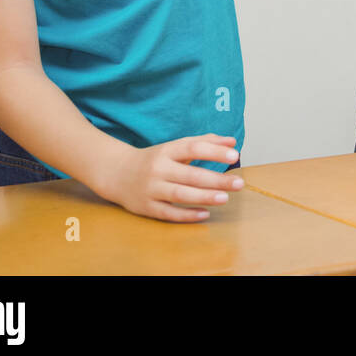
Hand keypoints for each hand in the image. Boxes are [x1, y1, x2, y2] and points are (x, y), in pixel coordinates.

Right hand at [98, 133, 244, 221]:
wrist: (117, 173)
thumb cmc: (155, 159)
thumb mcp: (176, 147)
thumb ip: (205, 142)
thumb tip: (232, 140)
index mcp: (167, 151)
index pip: (193, 148)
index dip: (214, 151)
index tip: (235, 155)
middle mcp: (158, 169)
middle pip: (190, 175)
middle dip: (216, 179)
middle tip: (239, 183)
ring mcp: (151, 189)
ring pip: (180, 194)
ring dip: (203, 197)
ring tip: (225, 198)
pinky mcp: (146, 207)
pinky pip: (168, 213)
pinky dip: (186, 215)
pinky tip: (205, 214)